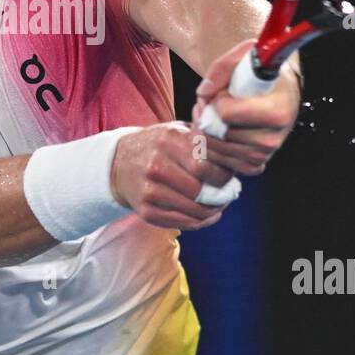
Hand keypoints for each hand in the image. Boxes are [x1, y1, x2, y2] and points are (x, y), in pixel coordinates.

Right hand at [110, 121, 236, 230]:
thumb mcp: (176, 131)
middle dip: (221, 195)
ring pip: (194, 210)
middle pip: (200, 190)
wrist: (119, 164)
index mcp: (168, 140)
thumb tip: (236, 154)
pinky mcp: (145, 211)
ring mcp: (149, 190)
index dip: (224, 175)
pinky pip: (183, 222)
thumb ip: (203, 137)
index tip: (231, 177)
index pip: (205, 165)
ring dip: (214, 211)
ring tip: (220, 204)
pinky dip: (201, 221)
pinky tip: (208, 215)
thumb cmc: (158, 146)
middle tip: (230, 193)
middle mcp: (156, 165)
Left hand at [191, 39, 300, 176]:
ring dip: (205, 132)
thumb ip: (221, 68)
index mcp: (278, 111)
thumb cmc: (260, 71)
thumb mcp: (244, 55)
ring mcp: (263, 155)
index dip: (216, 100)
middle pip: (218, 134)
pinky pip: (221, 162)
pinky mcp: (254, 165)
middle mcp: (273, 138)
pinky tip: (217, 130)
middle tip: (209, 102)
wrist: (276, 90)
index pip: (226, 114)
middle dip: (206, 116)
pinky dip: (212, 148)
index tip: (223, 91)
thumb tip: (204, 93)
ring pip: (215, 150)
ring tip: (212, 114)